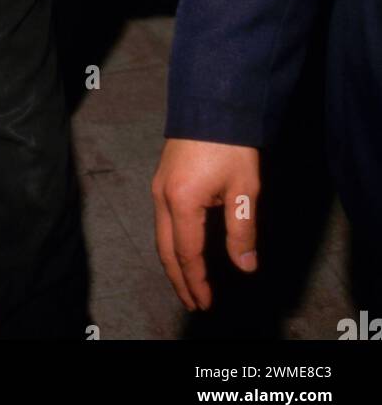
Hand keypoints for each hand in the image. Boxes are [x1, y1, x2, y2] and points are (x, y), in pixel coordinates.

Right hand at [152, 138, 259, 309]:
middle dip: (179, 279)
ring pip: (161, 234)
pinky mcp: (163, 177)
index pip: (187, 253)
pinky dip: (171, 242)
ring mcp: (159, 185)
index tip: (205, 303)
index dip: (197, 281)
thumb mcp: (244, 189)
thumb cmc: (230, 144)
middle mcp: (163, 196)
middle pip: (166, 249)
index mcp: (182, 202)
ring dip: (174, 261)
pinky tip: (183, 246)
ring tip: (188, 281)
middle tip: (193, 302)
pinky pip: (162, 219)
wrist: (211, 102)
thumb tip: (245, 265)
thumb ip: (242, 231)